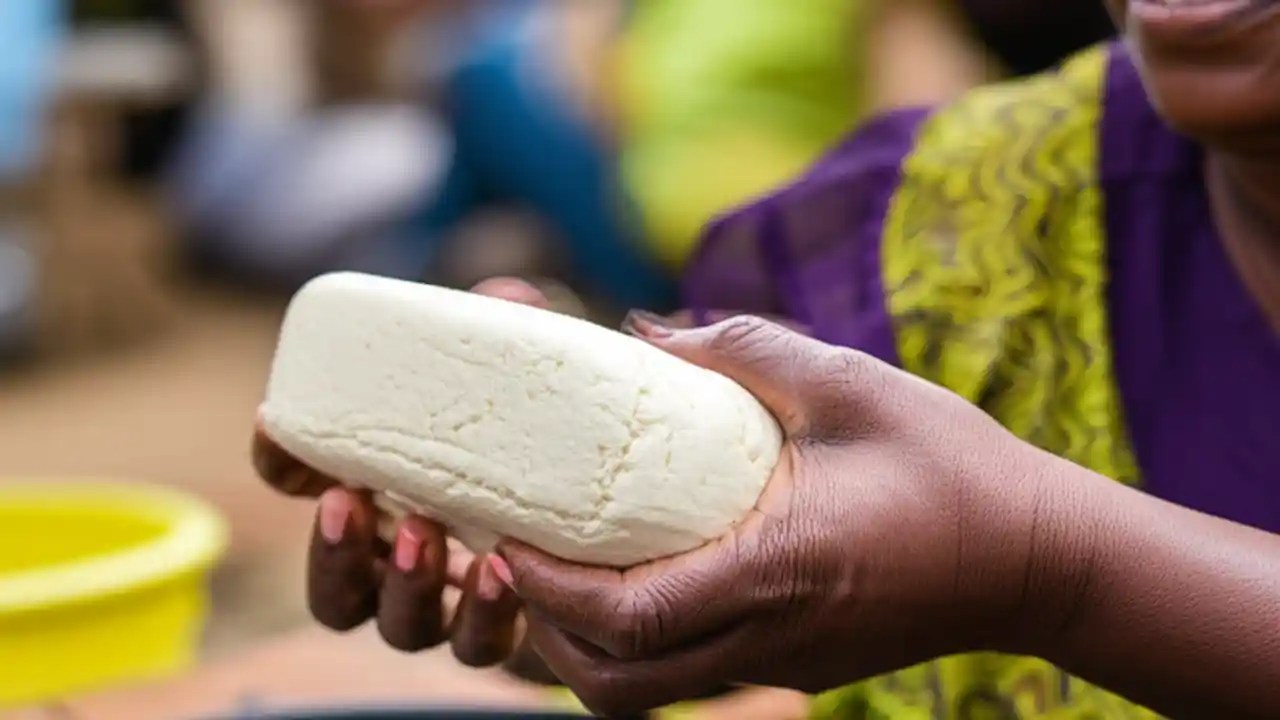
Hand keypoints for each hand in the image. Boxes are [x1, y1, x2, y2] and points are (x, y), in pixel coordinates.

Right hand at [251, 278, 552, 667]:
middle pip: (334, 591)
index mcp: (387, 489)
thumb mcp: (526, 371)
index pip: (303, 481)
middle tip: (349, 501)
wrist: (629, 490)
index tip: (276, 424)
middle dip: (332, 554)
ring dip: (401, 587)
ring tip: (428, 533)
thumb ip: (510, 332)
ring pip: (397, 629)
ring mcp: (457, 602)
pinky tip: (503, 571)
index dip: (279, 458)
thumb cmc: (553, 419)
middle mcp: (405, 558)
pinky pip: (482, 644)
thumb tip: (507, 299)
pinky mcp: (511, 623)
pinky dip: (484, 614)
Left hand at [495, 315, 1084, 717]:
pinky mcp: (797, 666)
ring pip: (648, 694)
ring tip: (564, 575)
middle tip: (518, 559)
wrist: (1037, 558)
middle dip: (546, 632)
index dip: (549, 587)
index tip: (504, 536)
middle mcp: (769, 634)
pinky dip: (640, 645)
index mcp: (776, 568)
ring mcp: (783, 662)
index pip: (629, 614)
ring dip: (587, 648)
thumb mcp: (850, 384)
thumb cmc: (949, 464)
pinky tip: (639, 577)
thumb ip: (742, 350)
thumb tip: (648, 330)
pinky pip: (691, 676)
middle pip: (617, 684)